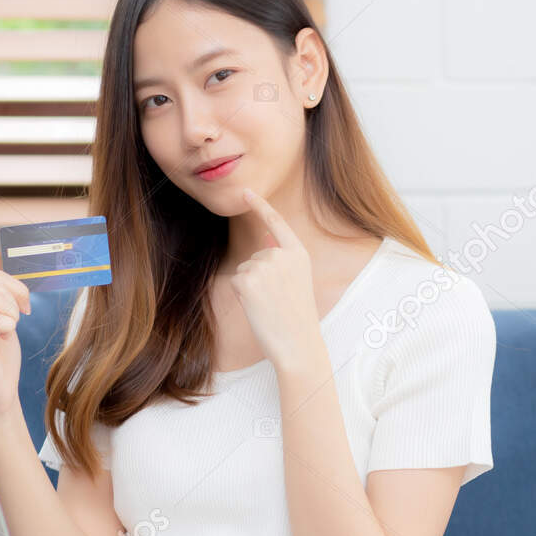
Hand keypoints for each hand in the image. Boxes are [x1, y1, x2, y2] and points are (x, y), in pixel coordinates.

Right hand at [0, 269, 30, 423]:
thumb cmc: (2, 358)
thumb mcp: (3, 320)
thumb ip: (4, 299)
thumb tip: (19, 280)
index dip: (18, 291)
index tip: (22, 310)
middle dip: (17, 304)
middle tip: (14, 326)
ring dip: (13, 317)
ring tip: (5, 334)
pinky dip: (9, 328)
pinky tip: (3, 341)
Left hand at [227, 188, 322, 373]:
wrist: (298, 343)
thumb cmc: (298, 317)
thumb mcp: (297, 280)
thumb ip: (282, 256)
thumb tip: (263, 236)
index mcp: (299, 253)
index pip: (276, 223)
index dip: (260, 206)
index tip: (246, 192)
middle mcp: (281, 254)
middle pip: (256, 255)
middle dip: (260, 276)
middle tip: (278, 299)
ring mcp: (263, 266)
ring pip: (245, 269)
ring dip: (252, 287)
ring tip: (270, 304)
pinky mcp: (245, 280)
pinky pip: (236, 281)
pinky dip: (242, 295)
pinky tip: (258, 307)